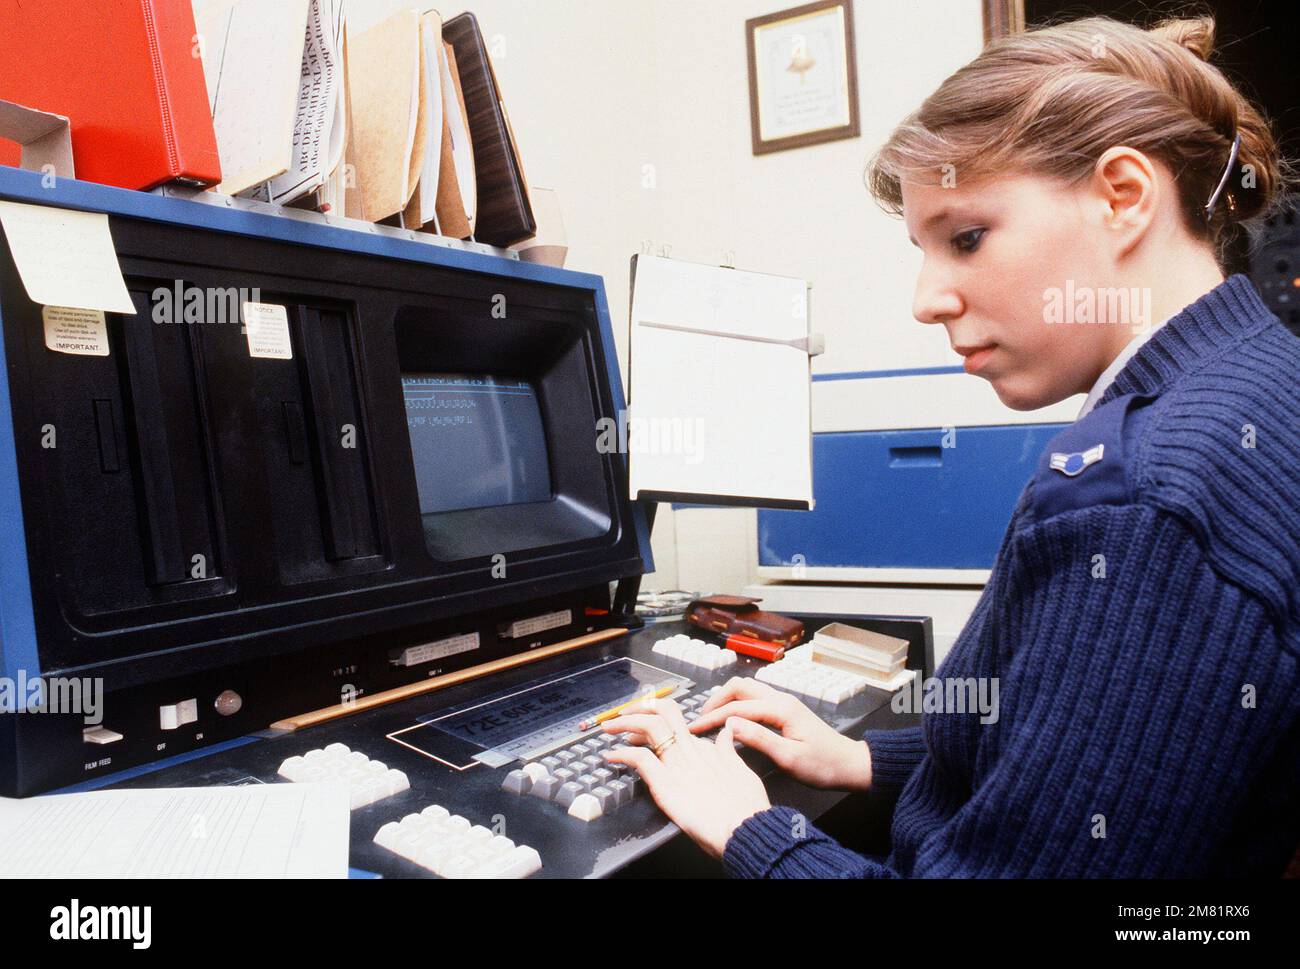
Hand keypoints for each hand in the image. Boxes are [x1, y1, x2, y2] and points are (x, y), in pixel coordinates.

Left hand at [602, 697, 770, 858]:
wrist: (744, 828)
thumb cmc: (747, 808)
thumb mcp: (742, 772)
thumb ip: (729, 750)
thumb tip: (727, 732)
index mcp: (706, 748)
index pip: (677, 724)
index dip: (657, 723)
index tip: (643, 732)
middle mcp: (690, 750)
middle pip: (662, 714)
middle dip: (639, 708)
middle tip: (621, 714)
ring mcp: (676, 764)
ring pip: (648, 727)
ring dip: (624, 723)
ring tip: (609, 727)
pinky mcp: (665, 783)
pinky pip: (639, 758)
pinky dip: (622, 754)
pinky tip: (612, 756)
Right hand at [689, 677, 872, 791]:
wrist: (849, 765)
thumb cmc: (823, 766)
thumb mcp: (789, 758)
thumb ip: (758, 739)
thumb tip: (730, 724)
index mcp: (781, 708)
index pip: (737, 707)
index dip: (712, 717)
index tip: (693, 729)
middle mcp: (781, 699)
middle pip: (739, 687)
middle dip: (715, 701)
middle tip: (699, 720)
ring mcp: (783, 702)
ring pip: (747, 690)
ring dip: (726, 700)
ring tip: (710, 719)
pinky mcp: (785, 710)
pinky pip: (754, 699)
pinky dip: (737, 704)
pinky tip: (730, 720)